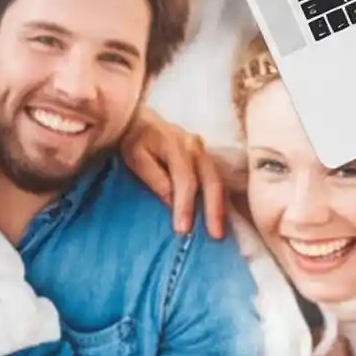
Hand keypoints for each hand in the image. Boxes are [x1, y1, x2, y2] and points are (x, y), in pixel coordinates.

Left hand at [122, 108, 225, 238]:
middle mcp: (196, 147)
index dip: (185, 206)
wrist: (139, 119)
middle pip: (211, 181)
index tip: (183, 229)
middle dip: (214, 210)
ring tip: (219, 230)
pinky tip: (219, 216)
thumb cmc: (135, 141)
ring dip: (220, 207)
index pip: (186, 180)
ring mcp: (204, 151)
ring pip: (218, 180)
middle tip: (215, 236)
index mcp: (177, 146)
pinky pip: (216, 179)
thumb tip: (172, 201)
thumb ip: (156, 179)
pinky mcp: (205, 156)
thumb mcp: (138, 159)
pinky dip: (218, 198)